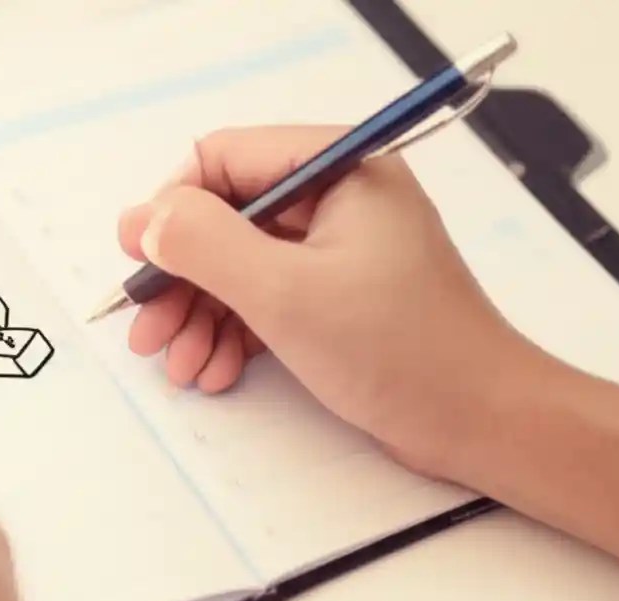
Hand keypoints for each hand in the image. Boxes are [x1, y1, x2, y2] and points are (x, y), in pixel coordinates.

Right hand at [119, 124, 542, 478]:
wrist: (480, 423)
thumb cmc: (396, 349)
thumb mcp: (285, 293)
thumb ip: (206, 247)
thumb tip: (142, 219)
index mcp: (338, 169)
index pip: (225, 159)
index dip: (172, 208)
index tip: (138, 264)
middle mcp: (335, 197)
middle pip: (224, 219)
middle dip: (181, 280)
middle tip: (146, 332)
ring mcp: (336, 248)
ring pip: (238, 265)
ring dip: (200, 315)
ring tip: (179, 368)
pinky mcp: (335, 295)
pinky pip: (264, 298)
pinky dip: (233, 332)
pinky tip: (214, 371)